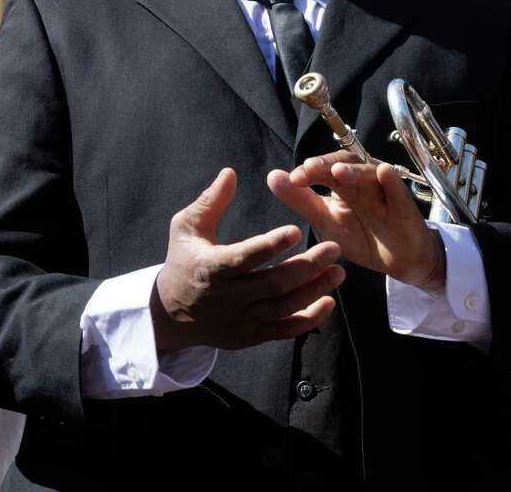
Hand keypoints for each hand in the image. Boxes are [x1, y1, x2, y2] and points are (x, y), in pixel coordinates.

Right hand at [152, 168, 344, 353]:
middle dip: (306, 267)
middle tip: (334, 248)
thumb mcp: (186, 228)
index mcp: (211, 268)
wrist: (171, 314)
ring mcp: (240, 320)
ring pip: (283, 307)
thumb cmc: (183, 261)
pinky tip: (328, 303)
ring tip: (339, 271)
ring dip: (314, 290)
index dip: (271, 245)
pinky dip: (308, 320)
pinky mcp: (250, 336)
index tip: (296, 230)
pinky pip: (284, 331)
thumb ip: (210, 202)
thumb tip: (230, 172)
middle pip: (273, 284)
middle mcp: (227, 297)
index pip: (245, 257)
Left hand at [267, 151, 444, 289]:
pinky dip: (392, 181)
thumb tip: (273, 176)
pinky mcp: (404, 207)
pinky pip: (399, 191)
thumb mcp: (326, 222)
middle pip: (345, 165)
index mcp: (341, 184)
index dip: (309, 171)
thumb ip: (301, 201)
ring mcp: (384, 192)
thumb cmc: (361, 237)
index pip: (323, 170)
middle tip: (310, 167)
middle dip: (327, 165)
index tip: (292, 178)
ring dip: (354, 172)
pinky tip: (384, 172)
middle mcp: (362, 182)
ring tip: (338, 172)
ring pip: (370, 174)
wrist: (397, 262)